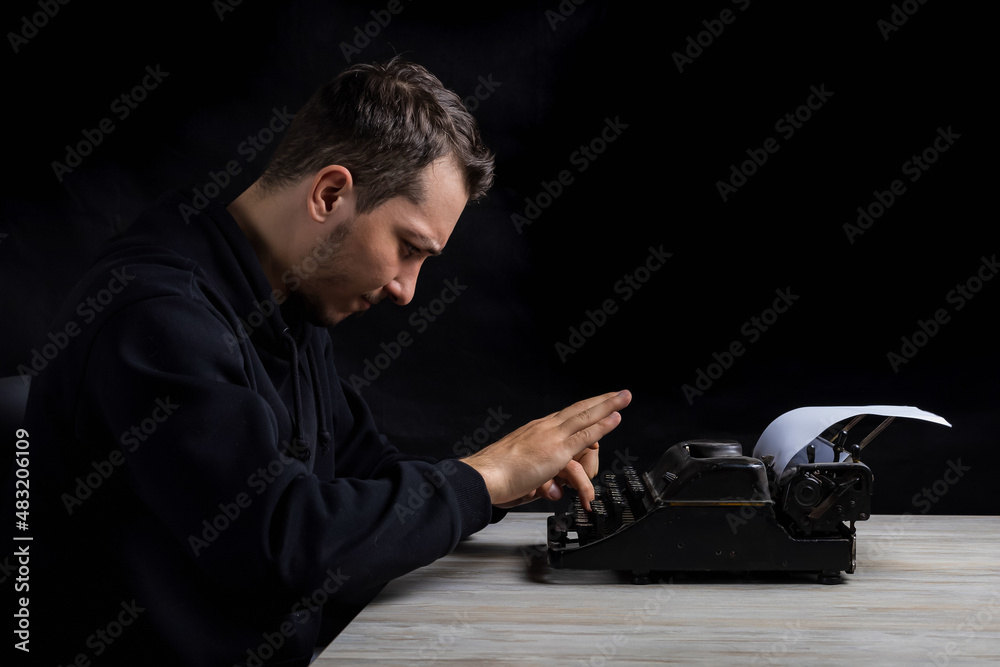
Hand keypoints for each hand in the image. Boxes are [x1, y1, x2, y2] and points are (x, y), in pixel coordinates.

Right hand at [460, 390, 631, 509]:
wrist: (486, 475)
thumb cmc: (497, 475)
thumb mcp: (523, 468)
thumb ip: (541, 474)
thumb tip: (553, 488)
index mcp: (537, 430)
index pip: (566, 415)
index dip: (584, 409)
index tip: (597, 403)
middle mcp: (545, 428)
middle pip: (579, 410)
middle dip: (600, 400)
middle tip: (619, 393)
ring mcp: (552, 437)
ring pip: (586, 416)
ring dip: (608, 405)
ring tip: (624, 398)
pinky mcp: (557, 450)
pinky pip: (585, 434)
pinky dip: (602, 424)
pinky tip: (615, 417)